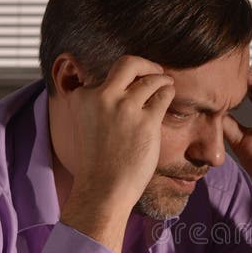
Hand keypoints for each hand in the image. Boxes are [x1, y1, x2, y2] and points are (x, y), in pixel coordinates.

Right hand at [61, 56, 173, 250]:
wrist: (103, 189)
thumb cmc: (98, 163)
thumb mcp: (86, 126)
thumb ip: (97, 106)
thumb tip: (121, 90)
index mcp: (82, 97)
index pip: (105, 76)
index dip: (121, 79)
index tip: (130, 84)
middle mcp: (102, 96)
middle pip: (128, 63)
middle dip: (145, 64)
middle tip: (155, 70)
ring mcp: (125, 107)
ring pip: (150, 79)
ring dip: (162, 79)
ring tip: (167, 85)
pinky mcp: (146, 120)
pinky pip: (163, 95)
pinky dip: (168, 92)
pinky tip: (169, 96)